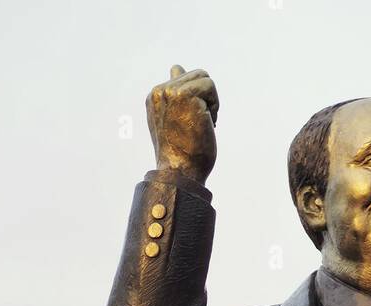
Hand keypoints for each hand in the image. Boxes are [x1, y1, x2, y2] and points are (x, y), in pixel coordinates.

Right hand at [146, 64, 218, 182]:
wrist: (181, 173)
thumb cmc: (182, 152)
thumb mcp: (173, 119)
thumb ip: (174, 95)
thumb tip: (176, 67)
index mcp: (155, 97)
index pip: (180, 76)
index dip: (196, 98)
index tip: (191, 122)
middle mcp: (160, 92)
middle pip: (195, 74)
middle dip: (205, 97)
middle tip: (201, 123)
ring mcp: (171, 92)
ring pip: (204, 77)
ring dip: (211, 100)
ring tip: (204, 121)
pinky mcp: (185, 96)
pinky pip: (210, 86)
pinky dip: (215, 104)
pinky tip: (209, 122)